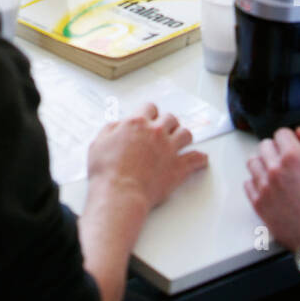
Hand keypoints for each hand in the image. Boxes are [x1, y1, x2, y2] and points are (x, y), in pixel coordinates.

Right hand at [86, 103, 207, 210]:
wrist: (120, 193)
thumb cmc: (107, 171)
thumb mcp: (98, 142)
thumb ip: (111, 129)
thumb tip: (118, 125)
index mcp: (136, 123)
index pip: (150, 107)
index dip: (149, 112)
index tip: (150, 116)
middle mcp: (155, 132)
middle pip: (170, 118)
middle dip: (167, 122)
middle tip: (165, 128)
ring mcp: (169, 149)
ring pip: (186, 133)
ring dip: (183, 135)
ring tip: (181, 140)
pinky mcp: (178, 167)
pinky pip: (196, 159)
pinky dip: (200, 158)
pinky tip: (201, 159)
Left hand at [244, 127, 299, 251]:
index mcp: (294, 157)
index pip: (281, 133)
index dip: (291, 141)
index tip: (297, 150)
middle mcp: (274, 169)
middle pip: (265, 145)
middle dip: (277, 150)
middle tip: (291, 165)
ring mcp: (263, 187)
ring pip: (253, 162)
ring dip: (264, 164)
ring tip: (279, 176)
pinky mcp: (257, 204)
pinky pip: (248, 183)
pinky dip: (257, 183)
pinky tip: (272, 190)